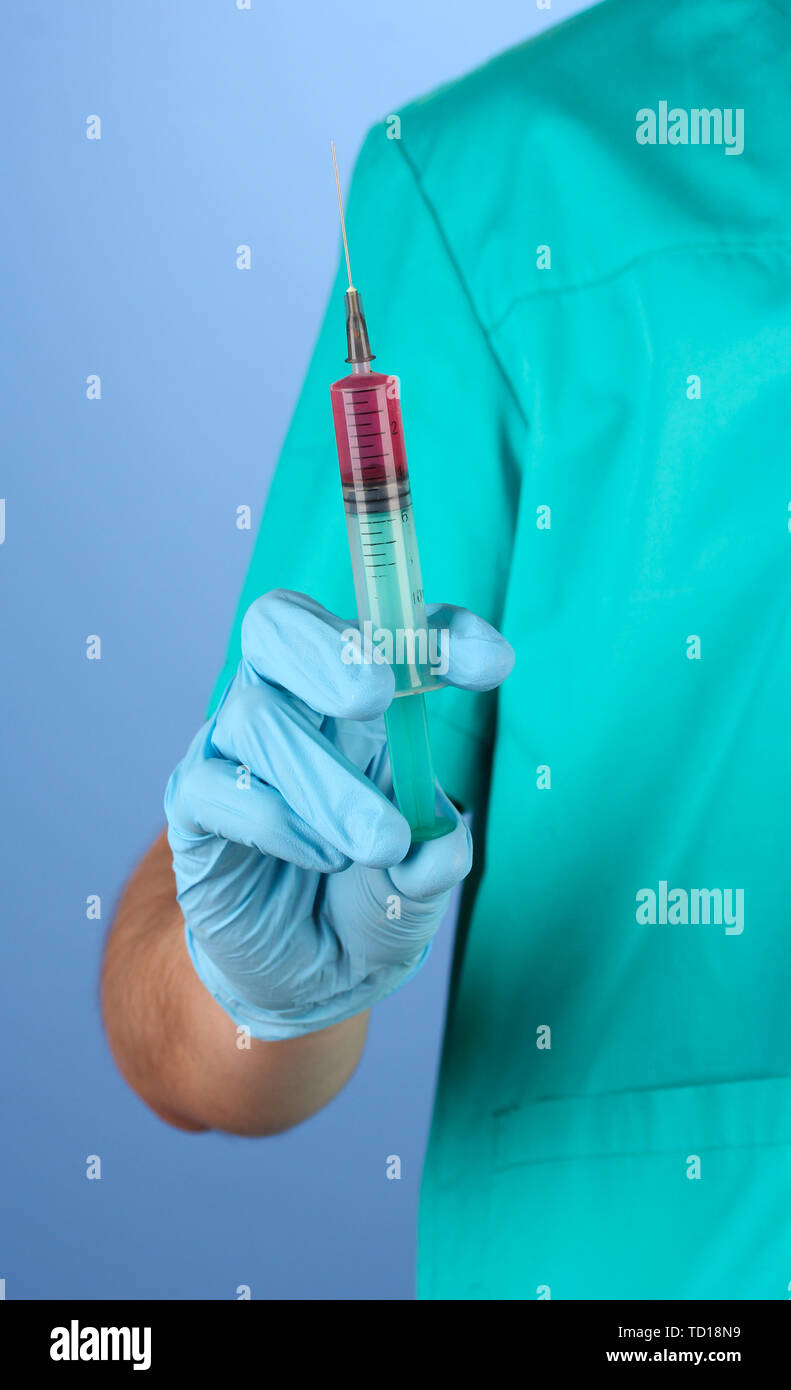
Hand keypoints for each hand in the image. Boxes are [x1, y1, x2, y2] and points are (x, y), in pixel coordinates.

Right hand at [164, 590, 513, 1038]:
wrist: (311, 976)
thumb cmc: (372, 897)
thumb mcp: (423, 876)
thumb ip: (438, 853)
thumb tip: (439, 842)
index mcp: (354, 700)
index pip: (381, 631)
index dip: (431, 630)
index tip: (492, 663)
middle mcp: (288, 707)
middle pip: (277, 624)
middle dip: (329, 650)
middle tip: (378, 694)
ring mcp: (233, 754)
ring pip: (257, 716)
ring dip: (325, 779)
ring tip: (379, 844)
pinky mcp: (194, 810)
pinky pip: (217, 788)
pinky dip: (277, 821)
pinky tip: (322, 857)